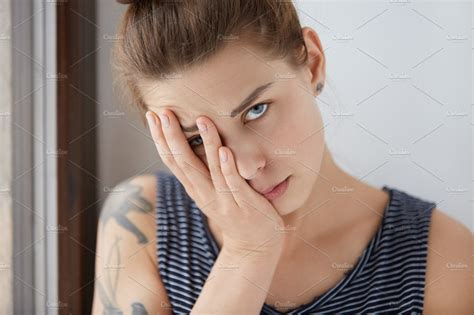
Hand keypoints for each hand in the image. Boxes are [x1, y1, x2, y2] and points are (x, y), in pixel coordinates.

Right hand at [146, 109, 284, 255]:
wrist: (254, 246)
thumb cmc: (234, 211)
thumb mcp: (212, 190)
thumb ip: (203, 170)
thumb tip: (193, 144)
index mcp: (195, 187)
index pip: (172, 160)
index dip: (160, 138)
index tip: (152, 115)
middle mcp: (204, 193)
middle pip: (183, 162)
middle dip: (172, 137)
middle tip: (163, 112)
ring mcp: (223, 200)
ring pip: (210, 169)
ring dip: (206, 143)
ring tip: (201, 119)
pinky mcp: (243, 205)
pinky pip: (233, 184)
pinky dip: (227, 168)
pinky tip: (223, 151)